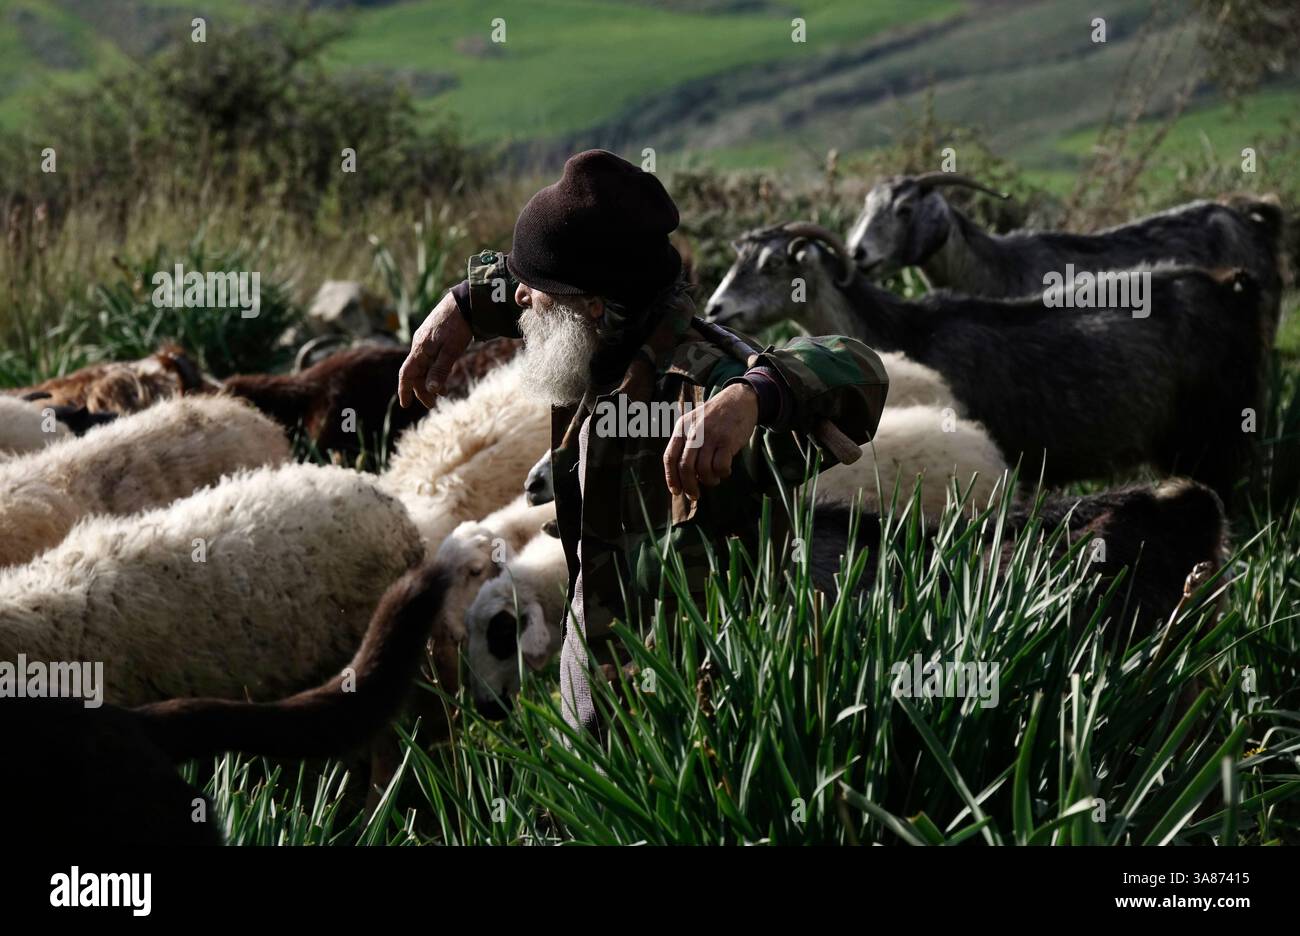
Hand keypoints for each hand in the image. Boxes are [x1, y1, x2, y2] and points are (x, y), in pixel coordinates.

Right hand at [398, 292, 473, 407]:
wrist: (463, 302)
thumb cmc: (458, 326)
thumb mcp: (451, 351)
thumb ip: (440, 370)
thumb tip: (430, 390)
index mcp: (420, 349)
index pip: (407, 374)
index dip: (404, 390)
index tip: (405, 405)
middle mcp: (419, 345)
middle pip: (415, 372)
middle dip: (421, 389)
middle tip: (432, 404)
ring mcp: (426, 339)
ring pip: (423, 365)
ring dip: (429, 380)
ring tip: (441, 393)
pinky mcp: (434, 335)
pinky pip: (430, 357)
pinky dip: (434, 369)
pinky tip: (444, 374)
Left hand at [664, 383, 758, 499]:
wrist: (739, 398)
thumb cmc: (716, 416)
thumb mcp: (694, 422)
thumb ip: (686, 442)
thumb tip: (683, 475)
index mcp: (682, 427)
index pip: (669, 457)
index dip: (671, 477)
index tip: (676, 491)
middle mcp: (694, 432)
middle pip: (685, 467)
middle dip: (689, 486)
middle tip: (695, 495)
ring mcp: (711, 436)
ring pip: (703, 470)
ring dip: (709, 480)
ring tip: (714, 479)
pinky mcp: (728, 440)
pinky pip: (720, 466)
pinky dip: (722, 473)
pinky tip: (725, 471)